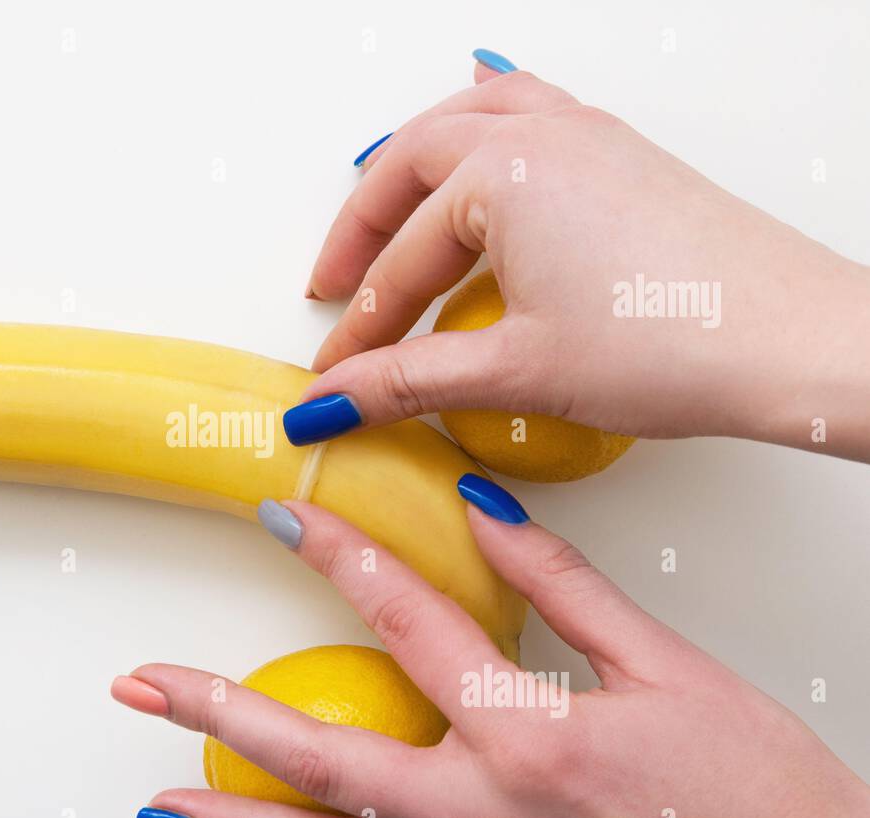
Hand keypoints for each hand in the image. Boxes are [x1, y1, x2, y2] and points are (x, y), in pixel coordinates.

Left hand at [111, 480, 869, 817]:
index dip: (339, 558)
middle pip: (321, 756)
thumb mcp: (667, 668)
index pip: (407, 621)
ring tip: (161, 805)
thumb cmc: (755, 796)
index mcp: (530, 734)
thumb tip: (485, 514)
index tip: (285, 518)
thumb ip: (564, 587)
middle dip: (220, 715)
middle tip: (144, 685)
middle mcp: (484, 815)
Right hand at [294, 59, 869, 461]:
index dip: (360, 331)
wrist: (792, 341)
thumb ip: (407, 382)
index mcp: (502, 175)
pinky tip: (481, 128)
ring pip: (467, 121)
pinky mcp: (620, 155)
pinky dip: (484, 119)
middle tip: (333, 289)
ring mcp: (586, 137)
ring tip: (381, 208)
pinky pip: (531, 109)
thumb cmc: (679, 341)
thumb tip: (336, 400)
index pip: (401, 265)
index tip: (337, 376)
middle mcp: (541, 136)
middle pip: (412, 169)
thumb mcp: (516, 369)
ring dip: (412, 165)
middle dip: (362, 232)